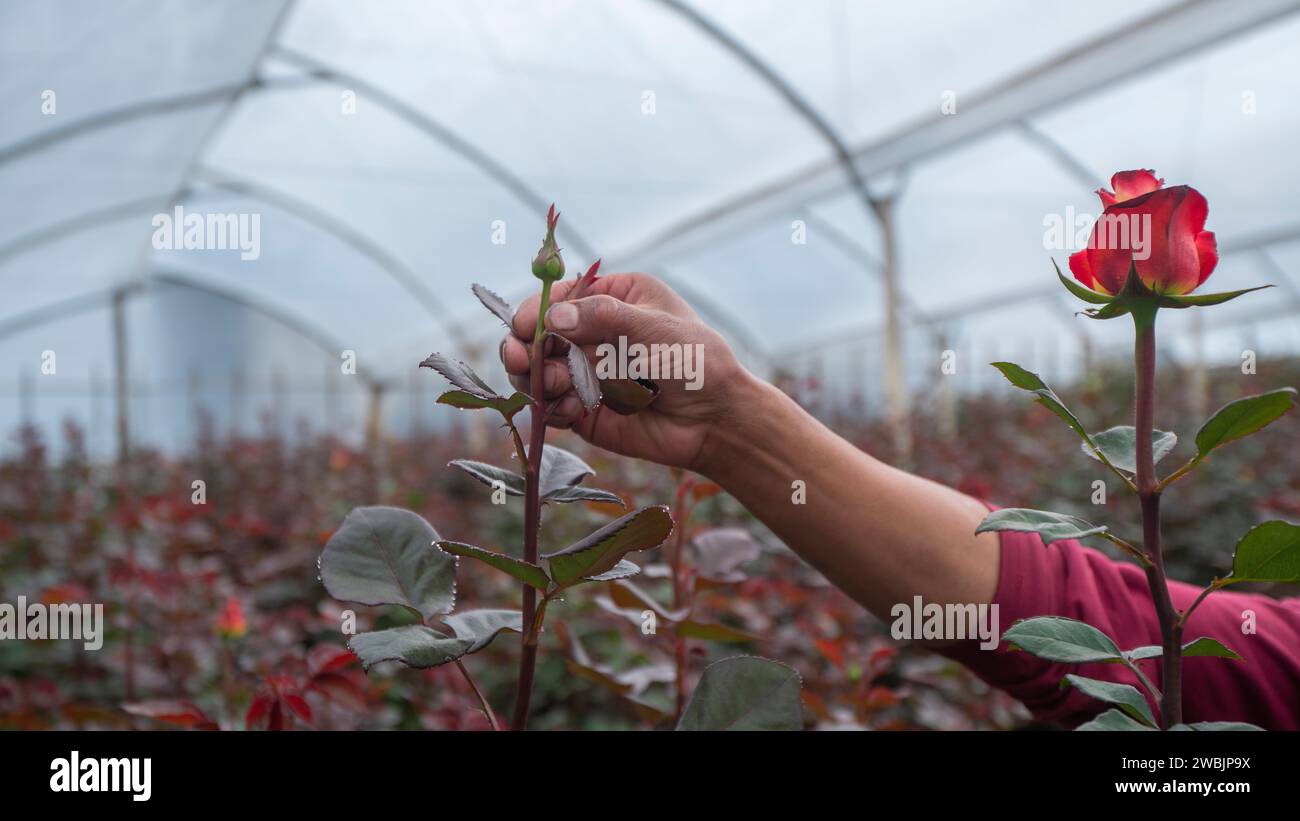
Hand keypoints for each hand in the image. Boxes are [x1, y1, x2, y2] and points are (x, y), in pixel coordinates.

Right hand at [501, 272, 753, 471]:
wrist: (713, 420)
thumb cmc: (695, 361)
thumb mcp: (655, 329)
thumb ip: (604, 318)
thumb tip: (554, 317)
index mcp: (612, 299)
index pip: (560, 297)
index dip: (535, 310)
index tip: (525, 326)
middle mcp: (592, 334)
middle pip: (537, 335)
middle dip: (523, 347)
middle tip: (519, 360)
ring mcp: (585, 372)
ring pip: (536, 372)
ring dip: (536, 378)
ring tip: (556, 386)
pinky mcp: (582, 409)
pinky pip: (551, 407)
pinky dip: (551, 409)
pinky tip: (571, 410)